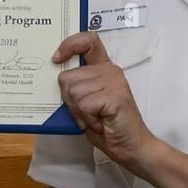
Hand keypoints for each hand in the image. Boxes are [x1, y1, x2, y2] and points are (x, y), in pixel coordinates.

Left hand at [53, 30, 156, 170]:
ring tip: (96, 118)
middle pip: (66, 78)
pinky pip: (83, 105)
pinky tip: (101, 122)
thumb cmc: (107, 125)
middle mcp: (110, 70)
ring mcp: (114, 81)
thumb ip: (76, 85)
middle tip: (89, 112)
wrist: (131, 146)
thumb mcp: (87, 100)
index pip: (88, 40)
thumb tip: (56, 76)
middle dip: (70, 101)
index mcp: (104, 68)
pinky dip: (87, 119)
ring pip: (73, 92)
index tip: (57, 58)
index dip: (69, 45)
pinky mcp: (115, 96)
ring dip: (79, 112)